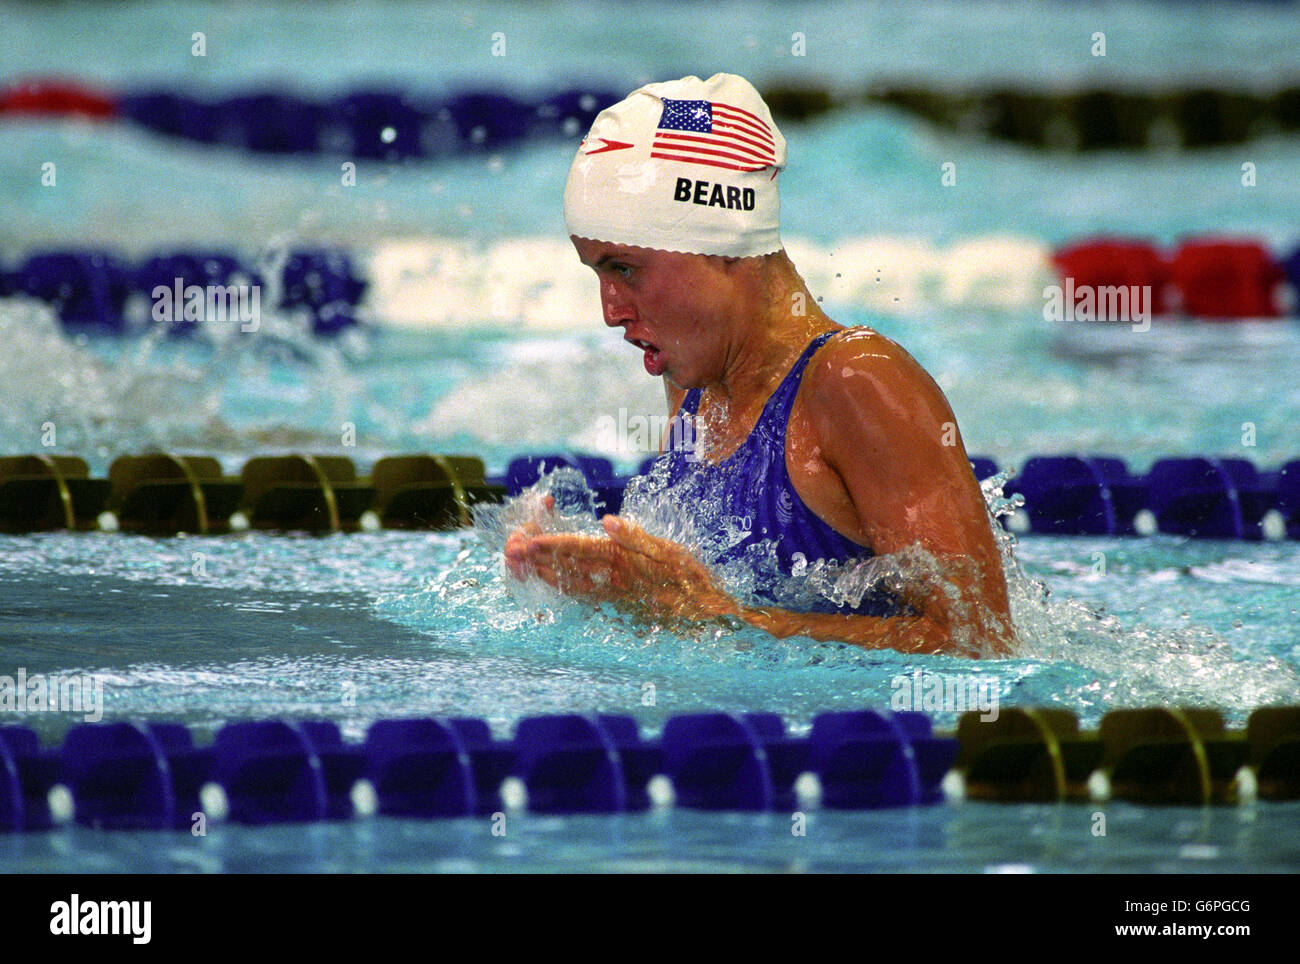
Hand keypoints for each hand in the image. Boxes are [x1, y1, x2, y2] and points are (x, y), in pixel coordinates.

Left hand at [504, 514, 741, 626]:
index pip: (580, 549)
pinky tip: (559, 585)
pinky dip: (567, 589)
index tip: (529, 539)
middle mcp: (615, 580)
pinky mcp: (622, 604)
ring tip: (526, 566)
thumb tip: (607, 523)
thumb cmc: (694, 577)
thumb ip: (638, 537)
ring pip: (573, 583)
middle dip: (541, 558)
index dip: (553, 543)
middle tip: (514, 550)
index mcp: (625, 561)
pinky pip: (587, 596)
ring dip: (549, 574)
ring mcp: (617, 595)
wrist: (711, 611)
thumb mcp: (673, 551)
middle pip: (570, 567)